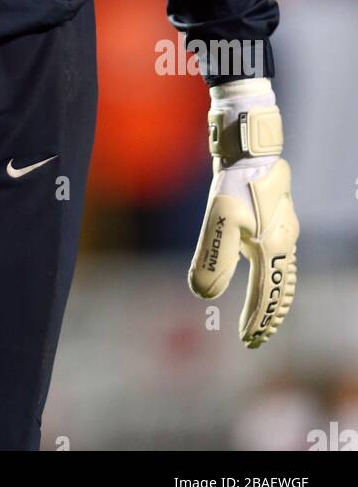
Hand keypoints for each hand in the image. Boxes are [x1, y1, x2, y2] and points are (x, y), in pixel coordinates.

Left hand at [188, 78, 298, 346]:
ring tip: (261, 315)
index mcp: (272, 248)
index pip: (266, 296)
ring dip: (272, 298)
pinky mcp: (274, 218)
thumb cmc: (236, 180)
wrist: (250, 146)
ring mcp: (281, 230)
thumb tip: (204, 296)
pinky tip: (259, 274)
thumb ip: (214, 258)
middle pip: (281, 290)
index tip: (245, 341)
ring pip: (283, 275)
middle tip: (254, 338)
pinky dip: (273, 277)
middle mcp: (282, 243)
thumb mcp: (219, 217)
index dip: (257, 321)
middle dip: (268, 316)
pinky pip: (278, 258)